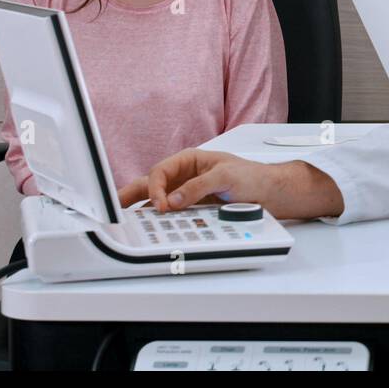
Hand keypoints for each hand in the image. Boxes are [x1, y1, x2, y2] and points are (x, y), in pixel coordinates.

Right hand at [118, 148, 344, 219]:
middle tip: (114, 206)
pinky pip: (173, 213)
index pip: (161, 172)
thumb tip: (173, 200)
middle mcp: (186, 175)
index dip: (156, 188)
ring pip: (159, 199)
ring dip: (144, 208)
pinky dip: (161, 219)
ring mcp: (188, 193)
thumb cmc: (254, 177)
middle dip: (132, 194)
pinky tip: (152, 227)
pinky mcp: (195, 208)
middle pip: (153, 183)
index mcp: (190, 160)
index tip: (161, 206)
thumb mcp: (226, 177)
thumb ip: (198, 187)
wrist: (274, 194)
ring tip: (125, 219)